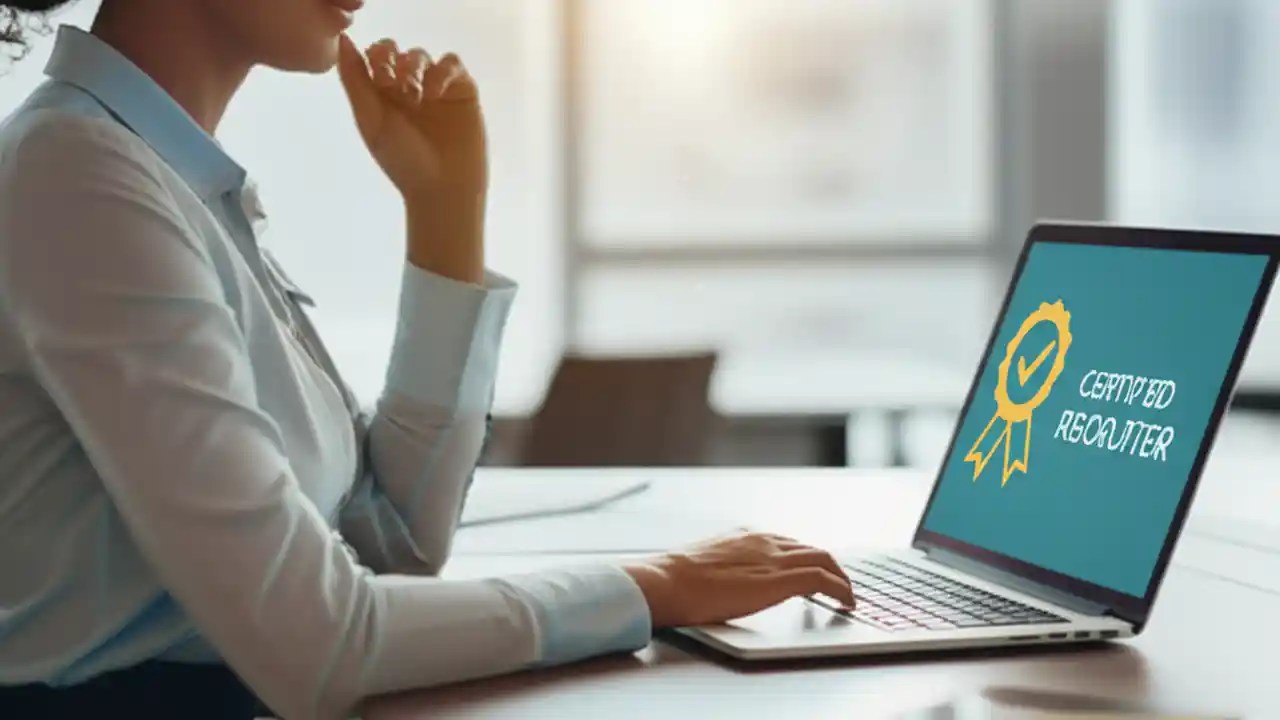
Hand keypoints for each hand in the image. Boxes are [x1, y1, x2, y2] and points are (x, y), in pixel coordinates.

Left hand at [335, 34, 486, 282]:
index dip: (376, 56)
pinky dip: (442, 72)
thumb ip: (354, 80)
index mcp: (384, 94)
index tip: (379, 79)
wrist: (443, 188)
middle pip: (399, 51)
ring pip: (423, 55)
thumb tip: (342, 40)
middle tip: (393, 85)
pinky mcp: (463, 90)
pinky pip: (452, 64)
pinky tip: (434, 94)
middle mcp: (409, 87)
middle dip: (394, 61)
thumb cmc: (403, 160)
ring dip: (415, 68)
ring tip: (416, 97)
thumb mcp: (370, 120)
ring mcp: (437, 88)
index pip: (377, 55)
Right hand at [622, 532, 856, 627]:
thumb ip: (723, 567)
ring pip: (823, 558)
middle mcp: (764, 541)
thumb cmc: (675, 580)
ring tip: (847, 595)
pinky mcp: (780, 580)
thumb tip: (721, 582)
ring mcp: (774, 559)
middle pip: (812, 548)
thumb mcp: (705, 564)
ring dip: (840, 577)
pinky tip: (847, 602)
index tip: (812, 570)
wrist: (667, 582)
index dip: (805, 558)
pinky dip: (841, 589)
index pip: (788, 542)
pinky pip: (822, 580)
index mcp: (746, 536)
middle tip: (838, 584)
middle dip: (830, 566)